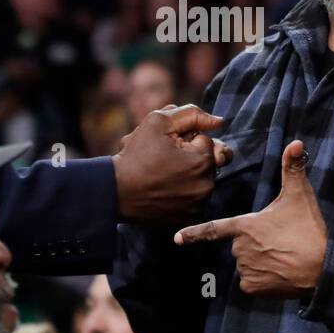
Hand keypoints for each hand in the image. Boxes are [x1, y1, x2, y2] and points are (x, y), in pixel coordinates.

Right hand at [113, 104, 222, 225]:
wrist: (115, 192)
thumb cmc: (136, 155)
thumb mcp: (158, 122)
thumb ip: (191, 114)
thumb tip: (218, 121)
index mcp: (203, 160)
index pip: (206, 140)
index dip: (185, 139)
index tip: (166, 147)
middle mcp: (206, 185)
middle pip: (208, 161)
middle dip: (193, 156)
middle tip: (167, 161)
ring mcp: (199, 204)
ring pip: (202, 179)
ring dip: (189, 174)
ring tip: (162, 175)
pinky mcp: (190, 217)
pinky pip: (194, 198)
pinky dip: (183, 192)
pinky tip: (164, 190)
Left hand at [174, 139, 326, 296]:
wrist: (324, 268)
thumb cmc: (309, 229)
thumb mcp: (301, 196)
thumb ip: (293, 169)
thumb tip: (296, 142)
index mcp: (245, 226)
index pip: (214, 228)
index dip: (194, 233)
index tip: (176, 239)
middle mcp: (240, 249)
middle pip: (240, 244)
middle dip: (255, 242)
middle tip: (280, 240)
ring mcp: (246, 270)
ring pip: (246, 263)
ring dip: (260, 261)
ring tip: (283, 256)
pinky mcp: (253, 288)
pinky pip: (251, 282)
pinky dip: (263, 279)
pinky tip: (280, 272)